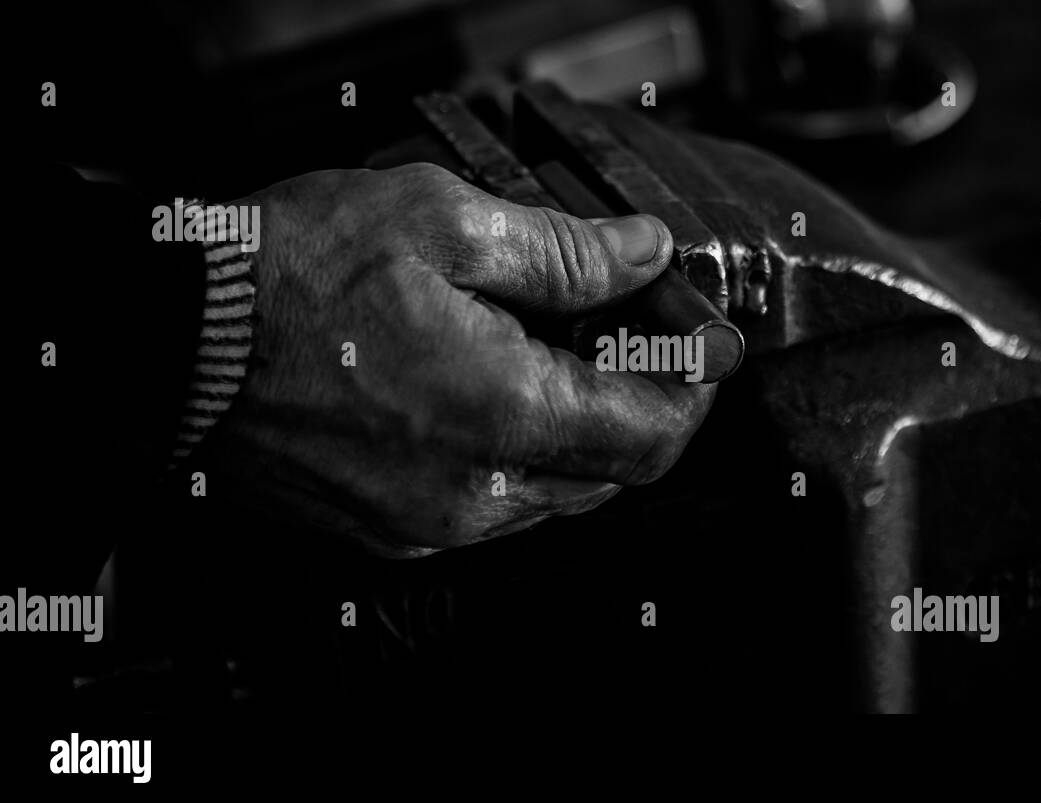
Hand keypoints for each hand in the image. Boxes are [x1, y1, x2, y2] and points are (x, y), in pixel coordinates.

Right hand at [208, 164, 714, 555]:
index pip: (654, 431)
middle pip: (614, 471)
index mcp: (505, 416)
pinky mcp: (393, 531)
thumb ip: (566, 254)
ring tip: (550, 351)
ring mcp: (433, 524)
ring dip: (577, 429)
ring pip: (557, 493)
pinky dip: (517, 456)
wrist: (173, 341)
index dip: (693, 386)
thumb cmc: (291, 277)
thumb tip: (643, 256)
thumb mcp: (444, 224)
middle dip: (639, 402)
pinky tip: (487, 393)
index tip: (701, 343)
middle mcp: (479, 495)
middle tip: (628, 330)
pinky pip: (495, 507)